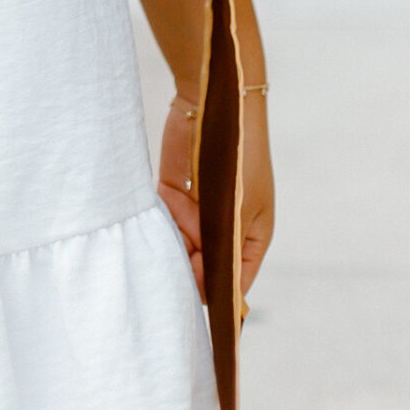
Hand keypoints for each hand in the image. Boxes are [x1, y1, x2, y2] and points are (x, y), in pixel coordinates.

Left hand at [156, 88, 274, 301]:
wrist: (216, 102)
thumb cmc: (243, 155)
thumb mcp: (242, 209)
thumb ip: (227, 250)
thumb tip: (216, 293)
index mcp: (251, 236)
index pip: (235, 280)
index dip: (219, 295)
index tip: (200, 306)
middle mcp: (223, 228)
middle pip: (204, 266)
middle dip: (190, 272)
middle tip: (177, 274)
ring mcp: (197, 212)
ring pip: (180, 247)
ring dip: (173, 250)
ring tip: (168, 245)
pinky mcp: (172, 193)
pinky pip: (163, 222)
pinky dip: (160, 228)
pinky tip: (159, 227)